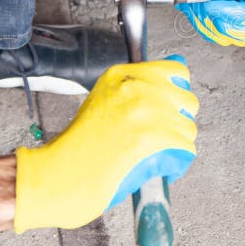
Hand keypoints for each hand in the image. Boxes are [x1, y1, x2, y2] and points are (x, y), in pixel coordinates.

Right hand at [14, 58, 198, 231]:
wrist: (56, 177)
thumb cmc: (77, 147)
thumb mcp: (105, 102)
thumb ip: (141, 87)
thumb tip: (180, 68)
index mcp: (122, 76)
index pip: (176, 70)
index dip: (178, 92)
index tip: (172, 106)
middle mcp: (135, 88)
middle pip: (187, 101)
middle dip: (178, 122)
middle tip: (159, 137)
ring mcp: (143, 112)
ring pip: (188, 129)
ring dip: (176, 146)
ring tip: (153, 156)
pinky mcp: (149, 138)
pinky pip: (186, 150)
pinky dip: (177, 164)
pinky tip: (157, 169)